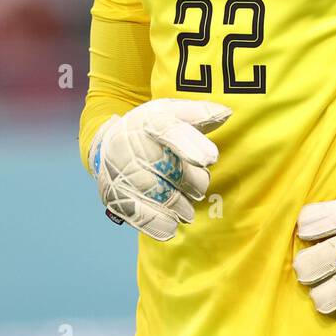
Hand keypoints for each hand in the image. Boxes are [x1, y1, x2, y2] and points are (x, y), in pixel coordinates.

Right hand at [88, 98, 231, 240]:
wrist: (108, 145)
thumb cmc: (149, 129)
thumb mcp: (171, 112)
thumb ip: (200, 114)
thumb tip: (227, 113)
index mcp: (150, 121)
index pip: (170, 131)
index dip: (191, 144)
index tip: (211, 158)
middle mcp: (130, 145)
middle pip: (169, 168)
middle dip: (192, 182)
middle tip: (199, 187)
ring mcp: (120, 171)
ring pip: (157, 194)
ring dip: (179, 205)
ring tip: (187, 209)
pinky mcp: (114, 195)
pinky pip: (140, 214)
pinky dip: (160, 223)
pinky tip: (172, 223)